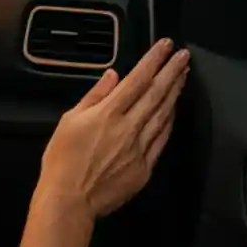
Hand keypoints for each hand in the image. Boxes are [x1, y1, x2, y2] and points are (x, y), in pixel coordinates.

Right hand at [35, 38, 190, 220]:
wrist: (69, 201)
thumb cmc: (62, 161)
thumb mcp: (70, 120)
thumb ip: (94, 95)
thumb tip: (113, 75)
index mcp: (108, 113)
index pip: (138, 78)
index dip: (154, 59)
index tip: (166, 46)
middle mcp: (128, 127)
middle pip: (156, 93)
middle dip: (172, 71)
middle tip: (184, 56)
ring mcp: (139, 147)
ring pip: (163, 114)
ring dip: (175, 92)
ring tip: (184, 75)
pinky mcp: (145, 167)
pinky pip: (162, 139)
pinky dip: (170, 121)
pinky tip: (174, 109)